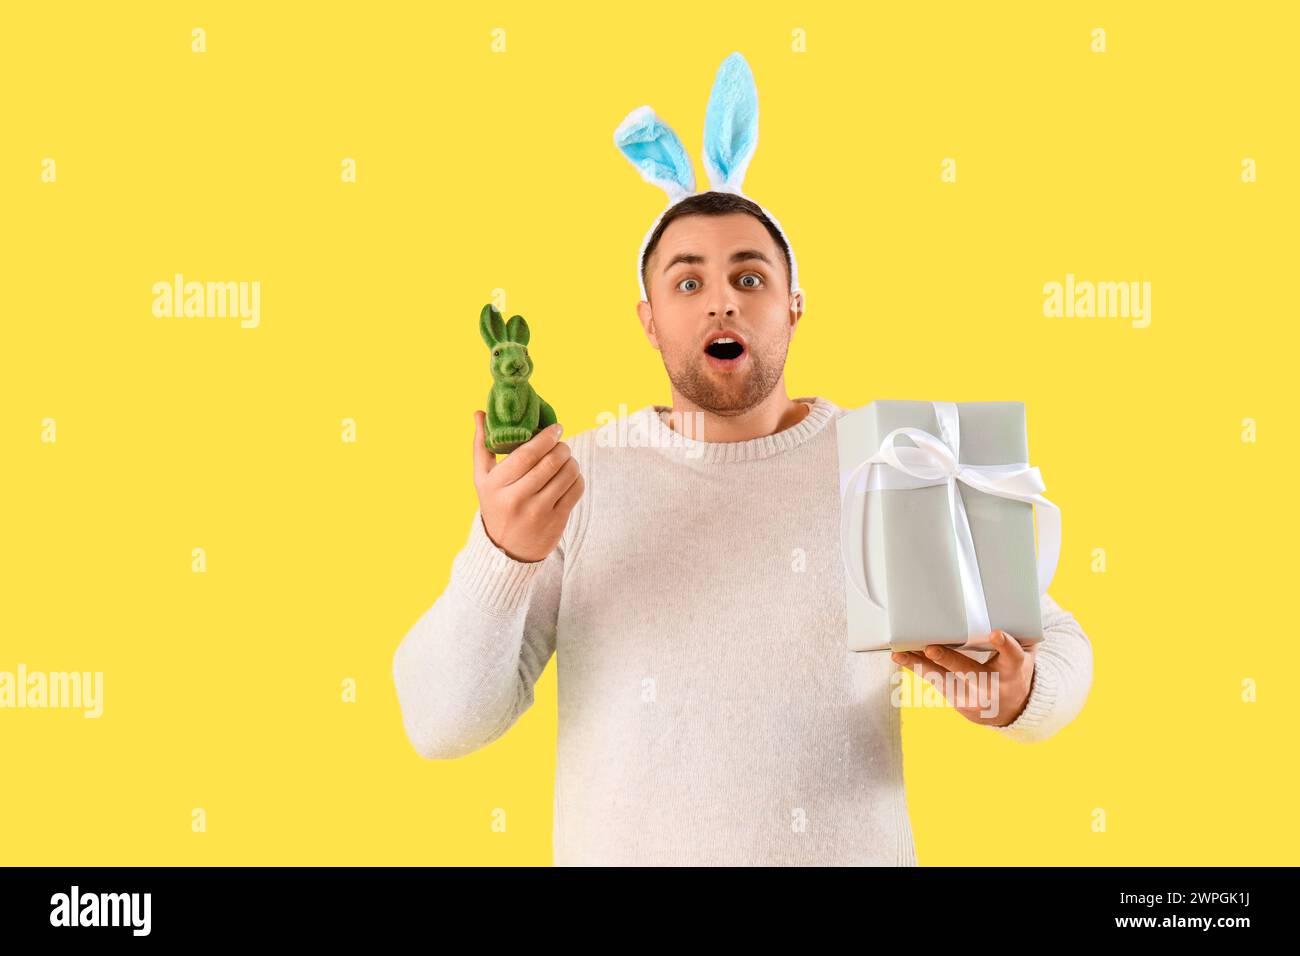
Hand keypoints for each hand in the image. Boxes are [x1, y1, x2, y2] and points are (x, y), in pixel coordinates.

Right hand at [472, 410, 583, 562]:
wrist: (506, 550)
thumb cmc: (495, 504)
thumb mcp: (482, 479)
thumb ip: (481, 445)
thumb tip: (479, 413)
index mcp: (496, 485)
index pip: (527, 455)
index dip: (546, 437)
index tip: (555, 428)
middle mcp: (516, 499)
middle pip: (550, 463)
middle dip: (562, 447)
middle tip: (562, 442)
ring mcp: (538, 512)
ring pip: (567, 475)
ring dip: (571, 461)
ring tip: (566, 458)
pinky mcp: (556, 521)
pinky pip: (576, 490)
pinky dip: (577, 478)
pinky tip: (570, 476)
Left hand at [891, 631, 1037, 727]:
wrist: (1011, 710)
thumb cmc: (1014, 670)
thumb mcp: (1024, 654)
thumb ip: (1019, 633)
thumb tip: (1011, 601)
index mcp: (1013, 670)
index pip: (1012, 655)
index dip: (1005, 644)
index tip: (995, 633)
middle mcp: (993, 686)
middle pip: (970, 672)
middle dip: (949, 660)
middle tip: (932, 649)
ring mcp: (972, 696)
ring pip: (943, 680)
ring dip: (920, 665)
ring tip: (900, 653)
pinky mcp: (956, 701)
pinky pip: (934, 682)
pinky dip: (918, 668)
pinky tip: (901, 657)